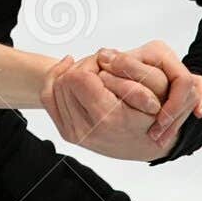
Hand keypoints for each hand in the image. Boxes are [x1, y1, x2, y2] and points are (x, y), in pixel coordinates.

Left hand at [39, 51, 198, 161]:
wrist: (147, 145)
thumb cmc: (152, 117)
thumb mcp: (152, 90)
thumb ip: (127, 69)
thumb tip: (101, 56)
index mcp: (107, 118)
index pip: (78, 77)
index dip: (91, 63)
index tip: (105, 64)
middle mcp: (86, 130)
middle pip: (64, 80)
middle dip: (81, 68)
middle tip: (100, 68)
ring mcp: (74, 133)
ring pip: (55, 87)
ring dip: (71, 75)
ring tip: (92, 75)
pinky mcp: (67, 133)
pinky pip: (49, 99)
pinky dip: (55, 82)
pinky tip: (70, 71)